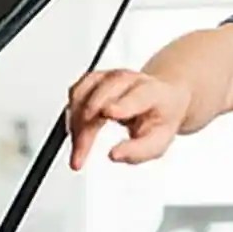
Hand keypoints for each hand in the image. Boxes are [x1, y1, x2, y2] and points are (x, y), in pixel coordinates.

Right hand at [66, 69, 190, 169]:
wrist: (161, 100)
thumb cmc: (159, 119)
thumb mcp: (158, 142)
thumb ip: (138, 151)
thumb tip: (113, 155)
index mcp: (151, 92)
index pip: (137, 95)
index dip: (122, 103)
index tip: (108, 113)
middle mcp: (129, 80)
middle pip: (102, 96)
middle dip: (87, 127)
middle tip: (81, 155)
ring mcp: (109, 76)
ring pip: (82, 93)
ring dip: (75, 124)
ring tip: (78, 148)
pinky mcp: (93, 79)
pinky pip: (75, 93)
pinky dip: (71, 115)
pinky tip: (75, 132)